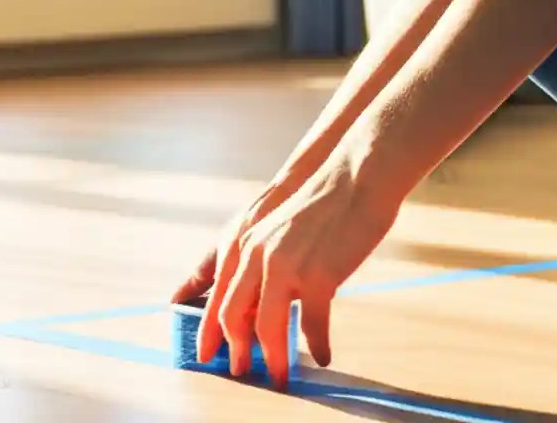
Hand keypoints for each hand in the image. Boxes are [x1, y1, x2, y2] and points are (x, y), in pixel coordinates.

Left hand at [194, 156, 402, 390]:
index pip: (217, 296)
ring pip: (267, 328)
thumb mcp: (275, 232)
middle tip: (238, 372)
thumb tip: (255, 302)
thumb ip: (259, 263)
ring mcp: (284, 268)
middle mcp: (256, 258)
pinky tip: (322, 356)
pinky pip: (311, 324)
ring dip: (273, 358)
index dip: (208, 329)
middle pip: (233, 316)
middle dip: (235, 350)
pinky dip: (316, 344)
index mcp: (242, 246)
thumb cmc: (318, 208)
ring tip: (279, 377)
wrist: (352, 180)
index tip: (205, 354)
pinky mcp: (318, 277)